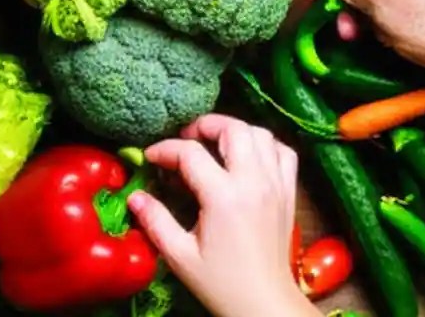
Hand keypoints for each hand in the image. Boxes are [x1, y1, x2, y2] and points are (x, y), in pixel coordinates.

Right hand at [128, 115, 309, 316]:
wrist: (264, 303)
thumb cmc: (222, 284)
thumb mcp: (180, 256)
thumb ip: (156, 221)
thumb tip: (135, 197)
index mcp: (224, 197)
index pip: (190, 153)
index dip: (165, 150)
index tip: (151, 158)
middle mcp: (254, 182)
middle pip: (233, 129)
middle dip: (205, 126)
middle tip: (186, 139)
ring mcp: (276, 185)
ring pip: (260, 134)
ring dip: (235, 131)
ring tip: (215, 144)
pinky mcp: (288, 192)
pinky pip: (283, 152)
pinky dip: (265, 145)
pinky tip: (248, 157)